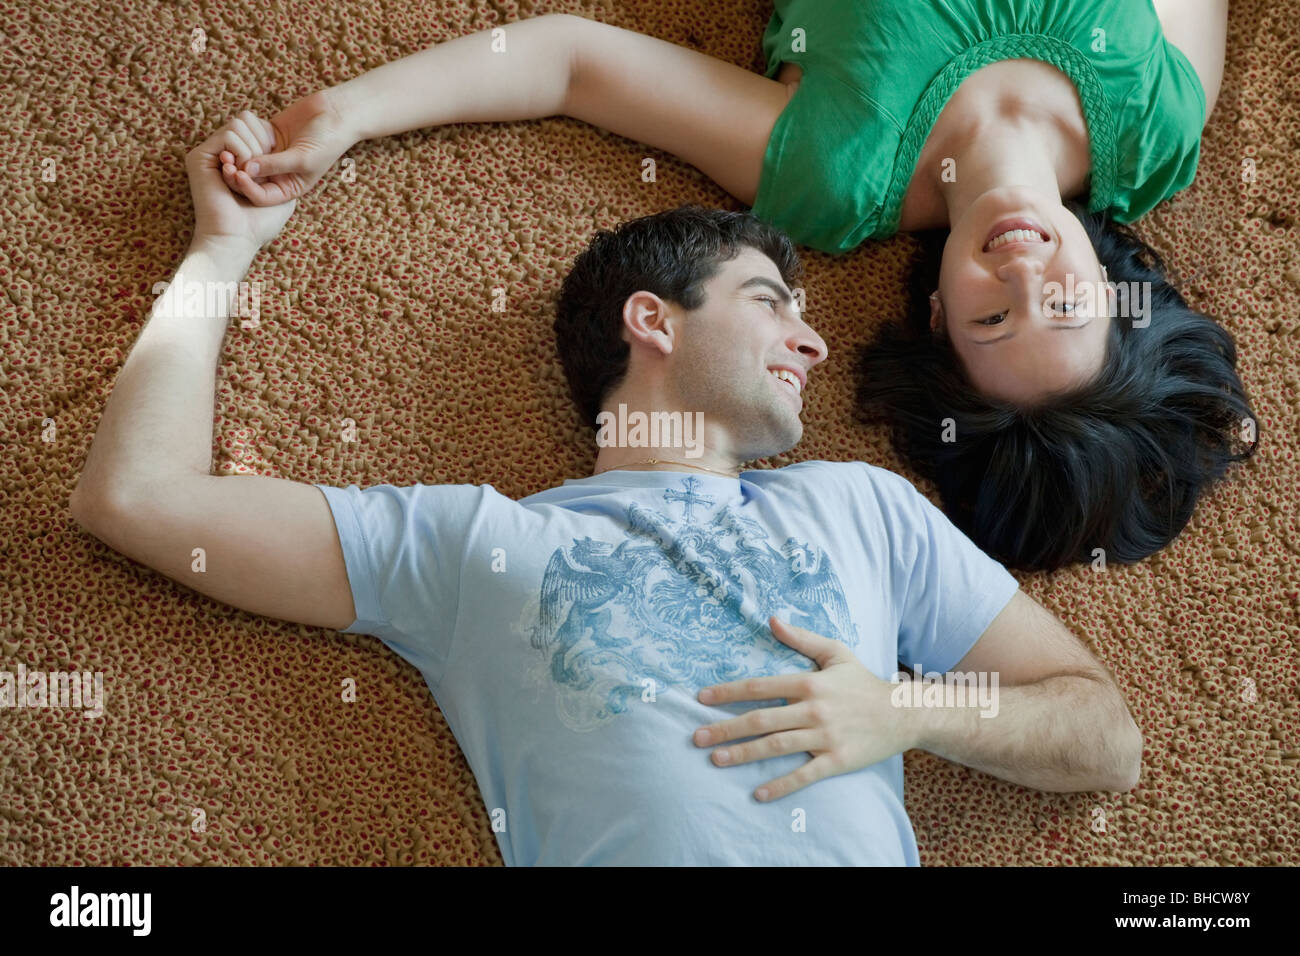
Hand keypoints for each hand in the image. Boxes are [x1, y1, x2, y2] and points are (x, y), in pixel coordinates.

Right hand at [186, 113, 296, 251]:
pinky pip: (228, 135)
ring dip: (251, 150)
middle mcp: (223, 152)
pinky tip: (237, 174)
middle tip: (258, 172)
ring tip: (246, 175)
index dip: (269, 139)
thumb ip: (282, 167)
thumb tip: (283, 145)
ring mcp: (210, 153)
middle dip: (261, 143)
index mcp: (239, 158)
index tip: (271, 165)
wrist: (236, 239)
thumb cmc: (259, 224)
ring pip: (237, 124)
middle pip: (246, 119)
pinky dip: (241, 152)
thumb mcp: (281, 194)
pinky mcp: (200, 156)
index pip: (256, 125)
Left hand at [219, 90, 354, 205]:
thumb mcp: (302, 159)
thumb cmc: (326, 142)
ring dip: (242, 149)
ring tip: (234, 140)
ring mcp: (272, 156)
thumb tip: (247, 169)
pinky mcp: (268, 137)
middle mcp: (278, 174)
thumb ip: (274, 165)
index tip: (237, 175)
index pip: (262, 196)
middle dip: (239, 169)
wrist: (335, 115)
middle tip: (226, 157)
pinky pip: (251, 138)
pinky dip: (249, 133)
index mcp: (289, 188)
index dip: (248, 188)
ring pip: (248, 157)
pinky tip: (251, 127)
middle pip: (251, 179)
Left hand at [693, 617, 915, 801]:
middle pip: (761, 720)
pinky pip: (804, 775)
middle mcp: (813, 710)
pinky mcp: (837, 761)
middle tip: (697, 736)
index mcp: (809, 683)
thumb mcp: (835, 653)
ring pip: (776, 746)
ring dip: (744, 754)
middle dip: (726, 729)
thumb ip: (801, 638)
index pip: (760, 687)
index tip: (702, 698)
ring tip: (716, 760)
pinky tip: (758, 793)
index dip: (728, 692)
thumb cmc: (863, 682)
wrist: (903, 713)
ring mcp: (825, 737)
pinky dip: (780, 785)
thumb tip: (772, 619)